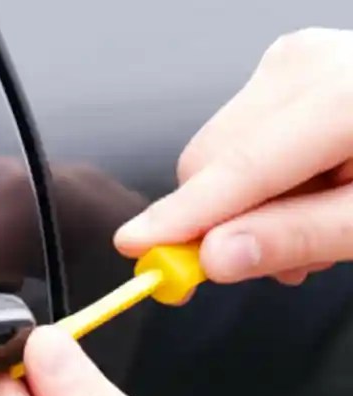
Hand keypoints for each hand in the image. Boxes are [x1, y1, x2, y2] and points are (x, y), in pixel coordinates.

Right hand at [116, 28, 352, 286]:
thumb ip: (299, 237)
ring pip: (217, 155)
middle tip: (287, 263)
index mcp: (343, 95)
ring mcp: (293, 61)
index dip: (181, 217)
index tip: (135, 248)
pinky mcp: (288, 69)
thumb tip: (217, 256)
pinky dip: (263, 180)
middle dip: (228, 222)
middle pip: (212, 162)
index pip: (238, 169)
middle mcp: (305, 66)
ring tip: (319, 220)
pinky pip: (238, 138)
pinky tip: (315, 189)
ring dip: (249, 206)